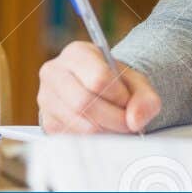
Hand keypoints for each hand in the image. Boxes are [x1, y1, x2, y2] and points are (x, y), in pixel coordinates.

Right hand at [38, 42, 160, 133]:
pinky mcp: (47, 122)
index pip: (98, 78)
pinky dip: (94, 140)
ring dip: (106, 131)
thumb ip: (145, 98)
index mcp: (76, 53)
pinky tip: (102, 131)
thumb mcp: (136, 83)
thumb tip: (136, 121)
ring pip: (79, 124)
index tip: (127, 101)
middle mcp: (54, 72)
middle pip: (84, 102)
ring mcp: (46, 98)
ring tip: (116, 126)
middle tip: (128, 124)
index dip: (119, 96)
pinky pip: (73, 138)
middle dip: (114, 119)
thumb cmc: (115, 84)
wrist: (98, 91)